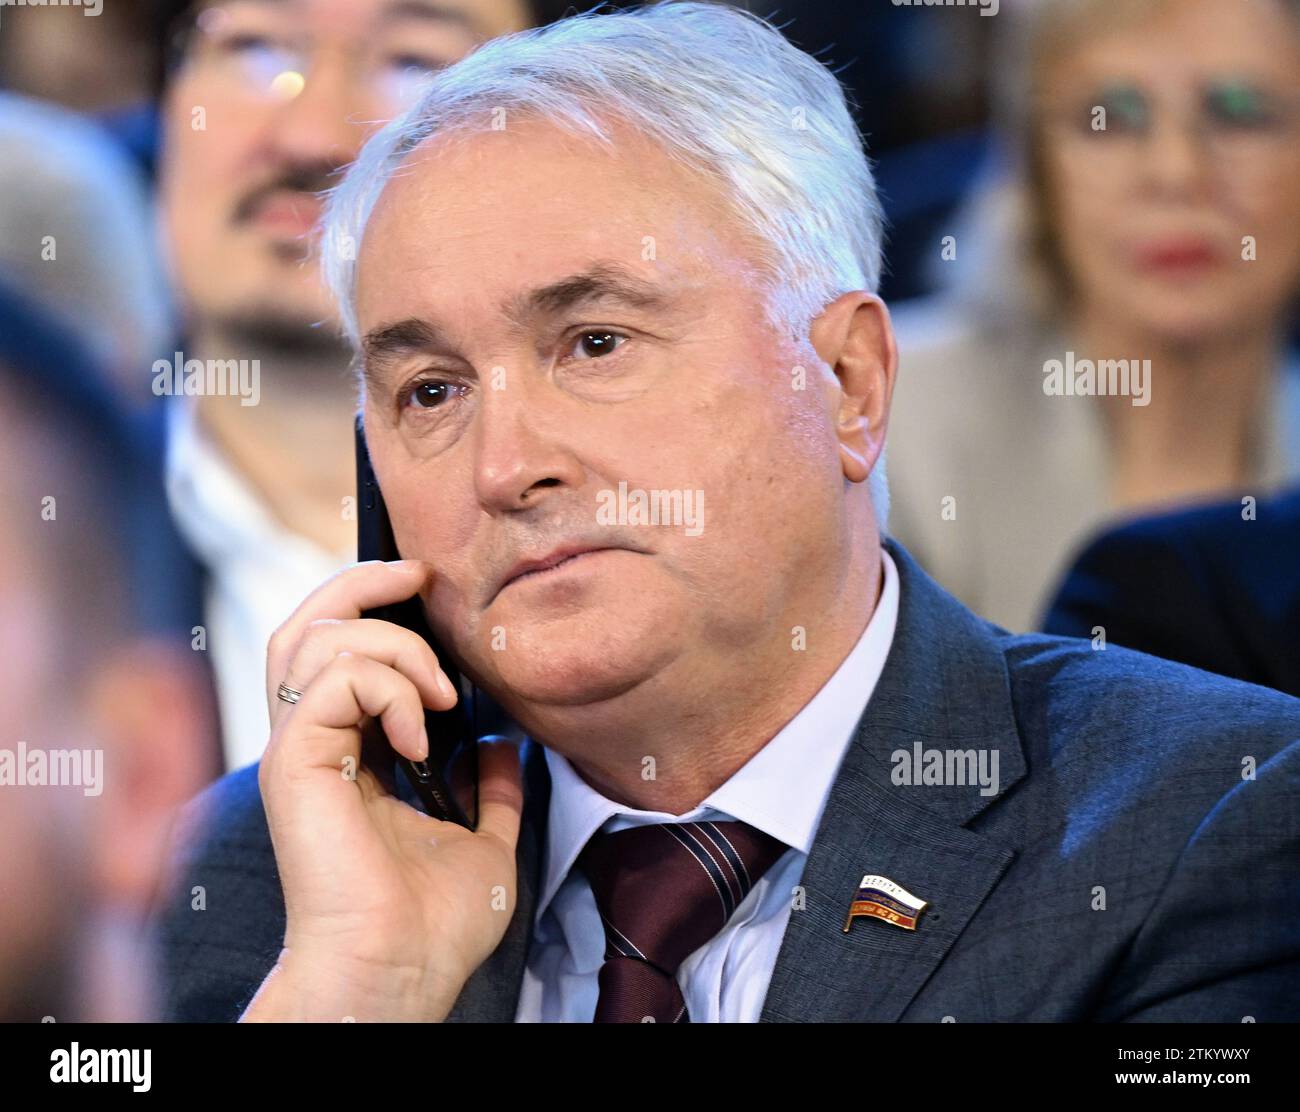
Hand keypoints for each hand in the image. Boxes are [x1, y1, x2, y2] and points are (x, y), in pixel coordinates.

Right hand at [242, 560, 522, 1021]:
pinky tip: (424, 736)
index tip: (429, 588)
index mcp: (347, 756)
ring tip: (443, 695)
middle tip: (419, 575)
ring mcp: (296, 751)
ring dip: (392, 643)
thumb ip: (489, 791)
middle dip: (359, 583)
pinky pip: (331, 680)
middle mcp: (311, 744)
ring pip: (311, 637)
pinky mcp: (294, 763)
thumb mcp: (483, 841)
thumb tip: (503, 748)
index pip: (334, 651)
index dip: (375, 606)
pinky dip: (387, 686)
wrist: (402, 972)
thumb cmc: (433, 924)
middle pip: (301, 625)